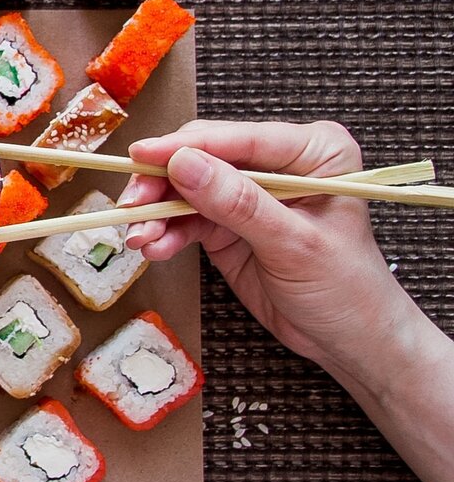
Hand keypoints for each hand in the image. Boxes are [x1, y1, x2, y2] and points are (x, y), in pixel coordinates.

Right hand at [120, 120, 411, 370]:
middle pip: (203, 156)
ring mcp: (249, 192)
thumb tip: (183, 164)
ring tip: (139, 239)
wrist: (350, 343)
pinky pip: (186, 219)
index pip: (238, 138)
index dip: (185, 146)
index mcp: (312, 151)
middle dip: (163, 183)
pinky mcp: (228, 222)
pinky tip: (153, 248)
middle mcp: (278, 163)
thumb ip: (238, 203)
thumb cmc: (346, 289)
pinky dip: (166, 233)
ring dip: (157, 213)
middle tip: (132, 207)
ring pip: (186, 188)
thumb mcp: (294, 245)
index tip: (141, 155)